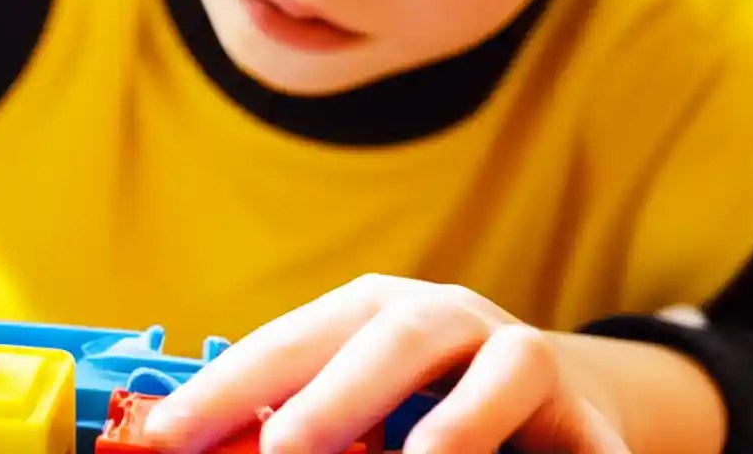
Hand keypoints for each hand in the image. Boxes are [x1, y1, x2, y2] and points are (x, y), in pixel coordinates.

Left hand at [141, 275, 629, 452]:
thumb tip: (198, 448)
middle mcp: (444, 318)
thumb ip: (302, 416)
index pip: (290, 341)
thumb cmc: (426, 397)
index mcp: (370, 312)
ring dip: (454, 427)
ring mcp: (518, 352)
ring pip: (500, 370)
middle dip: (333, 397)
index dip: (227, 388)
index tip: (166, 437)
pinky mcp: (582, 406)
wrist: (554, 385)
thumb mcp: (358, 397)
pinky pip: (586, 437)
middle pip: (390, 337)